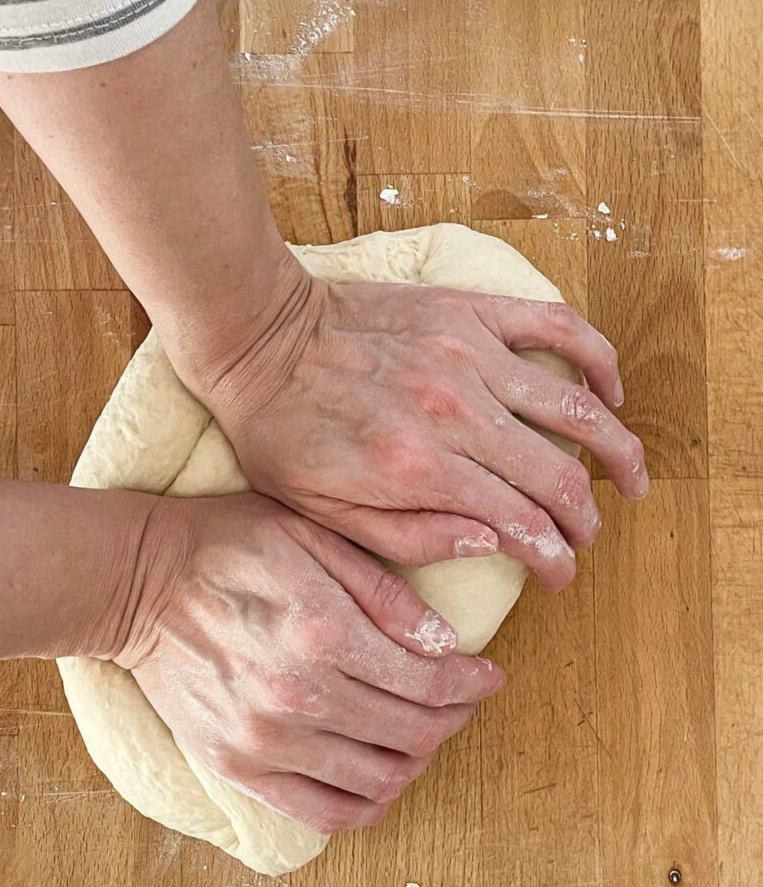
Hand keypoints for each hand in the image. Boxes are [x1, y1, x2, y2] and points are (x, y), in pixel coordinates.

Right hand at [116, 492, 501, 832]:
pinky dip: (368, 804)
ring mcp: (267, 740)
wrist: (138, 585)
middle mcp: (300, 695)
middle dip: (455, 719)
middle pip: (414, 734)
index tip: (488, 675)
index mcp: (325, 632)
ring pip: (380, 779)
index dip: (473, 684)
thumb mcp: (313, 535)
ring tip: (424, 732)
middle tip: (463, 700)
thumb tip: (447, 644)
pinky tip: (381, 776)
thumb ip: (384, 591)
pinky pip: (325, 813)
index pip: (431, 682)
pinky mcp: (239, 766)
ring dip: (418, 760)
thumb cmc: (229, 545)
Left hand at [187, 275, 647, 591]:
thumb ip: (413, 535)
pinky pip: (555, 326)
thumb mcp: (326, 513)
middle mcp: (457, 413)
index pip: (521, 524)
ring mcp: (468, 355)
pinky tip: (609, 389)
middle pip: (559, 475)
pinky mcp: (468, 312)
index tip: (561, 575)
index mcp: (421, 470)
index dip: (554, 558)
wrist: (256, 339)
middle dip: (586, 519)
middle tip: (589, 538)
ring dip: (615, 447)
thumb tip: (494, 542)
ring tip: (630, 476)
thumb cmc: (282, 434)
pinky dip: (594, 357)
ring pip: (575, 405)